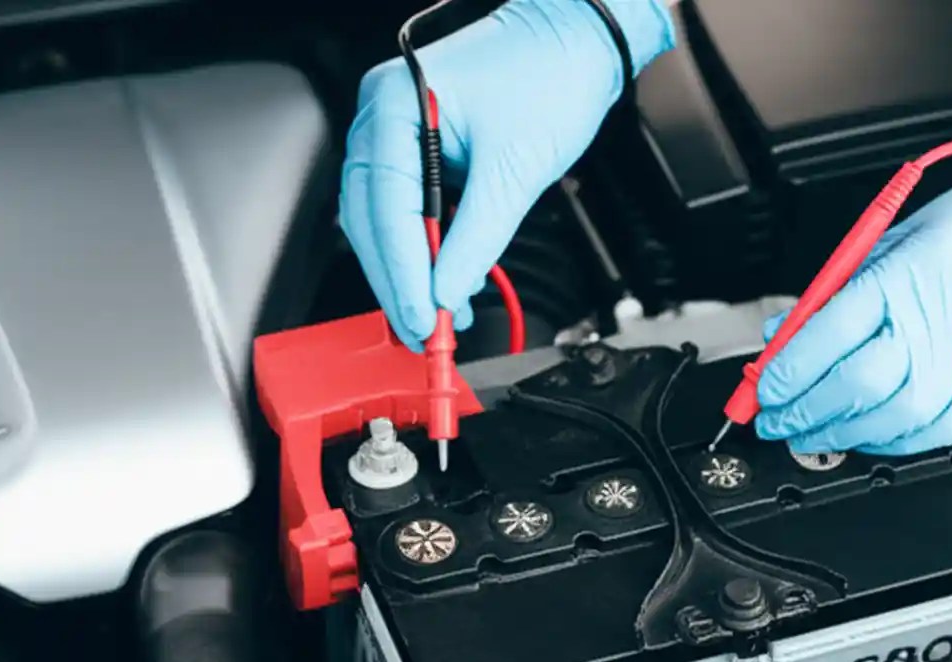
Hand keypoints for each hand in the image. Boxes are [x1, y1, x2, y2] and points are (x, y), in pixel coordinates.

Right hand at [340, 0, 673, 348]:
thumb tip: (449, 292)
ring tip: (434, 314)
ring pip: (383, 218)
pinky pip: (406, 206)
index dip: (403, 273)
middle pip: (371, 218)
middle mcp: (383, 114)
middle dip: (398, 279)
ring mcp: (397, 128)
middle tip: (423, 331)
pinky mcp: (420, 145)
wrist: (580, 41)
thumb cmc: (552, 74)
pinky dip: (422, 246)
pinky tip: (439, 278)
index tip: (422, 319)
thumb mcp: (516, 170)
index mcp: (395, 105)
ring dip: (407, 269)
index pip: (386, 208)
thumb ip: (478, 238)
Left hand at [755, 95, 951, 455]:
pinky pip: (938, 433)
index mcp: (910, 273)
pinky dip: (893, 439)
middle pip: (856, 385)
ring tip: (813, 430)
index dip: (786, 370)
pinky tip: (868, 432)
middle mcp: (945, 320)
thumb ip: (837, 293)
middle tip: (776, 418)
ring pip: (895, 419)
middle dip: (804, 411)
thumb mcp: (893, 238)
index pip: (828, 335)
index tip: (763, 387)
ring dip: (843, 432)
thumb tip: (784, 335)